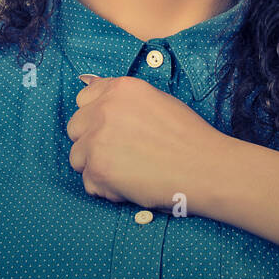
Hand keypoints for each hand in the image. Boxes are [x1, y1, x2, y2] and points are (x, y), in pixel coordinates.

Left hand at [66, 73, 226, 212]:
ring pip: (77, 157)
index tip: (106, 129)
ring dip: (95, 166)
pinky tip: (130, 185)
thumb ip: (124, 102)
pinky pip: (88, 183)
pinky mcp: (98, 170)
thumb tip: (99, 100)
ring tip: (126, 172)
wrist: (204, 167)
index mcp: (120, 89)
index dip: (94, 116)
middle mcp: (104, 110)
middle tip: (117, 154)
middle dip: (90, 141)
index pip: (84, 98)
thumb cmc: (189, 137)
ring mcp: (97, 140)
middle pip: (74, 127)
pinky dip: (105, 189)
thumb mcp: (157, 101)